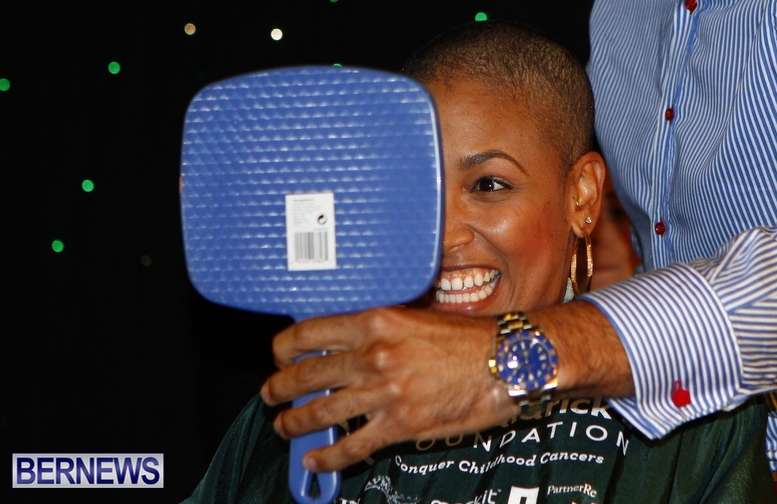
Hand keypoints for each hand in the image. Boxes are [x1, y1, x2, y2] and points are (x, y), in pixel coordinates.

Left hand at [260, 307, 518, 471]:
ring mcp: (384, 392)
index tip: (279, 355)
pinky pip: (353, 444)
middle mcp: (373, 355)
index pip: (310, 332)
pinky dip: (328, 455)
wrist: (506, 361)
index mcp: (376, 322)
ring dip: (296, 421)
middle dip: (281, 387)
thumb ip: (379, 328)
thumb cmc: (467, 338)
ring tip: (284, 426)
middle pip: (309, 374)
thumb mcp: (416, 317)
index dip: (285, 347)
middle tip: (271, 393)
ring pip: (323, 410)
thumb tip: (348, 340)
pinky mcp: (400, 424)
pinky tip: (315, 459)